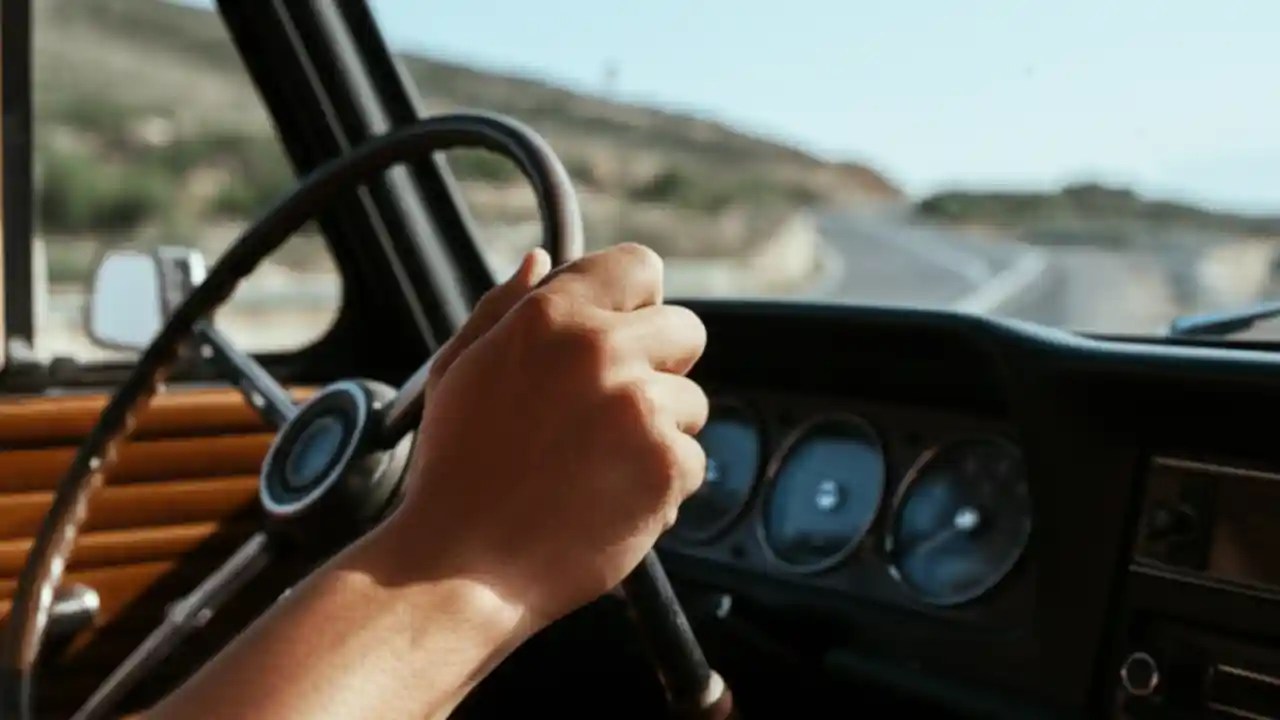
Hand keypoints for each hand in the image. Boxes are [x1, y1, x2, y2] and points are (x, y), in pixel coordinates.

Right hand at [385, 243, 708, 632]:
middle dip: (661, 367)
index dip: (635, 302)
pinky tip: (608, 499)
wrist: (461, 568)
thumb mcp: (460, 371)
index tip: (622, 333)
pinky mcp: (667, 464)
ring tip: (597, 466)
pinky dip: (662, 485)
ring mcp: (639, 407)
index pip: (638, 266)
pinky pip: (694, 461)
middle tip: (611, 411)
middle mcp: (601, 349)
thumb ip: (505, 308)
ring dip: (660, 432)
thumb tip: (540, 260)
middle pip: (685, 330)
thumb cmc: (456, 470)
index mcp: (550, 315)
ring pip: (693, 404)